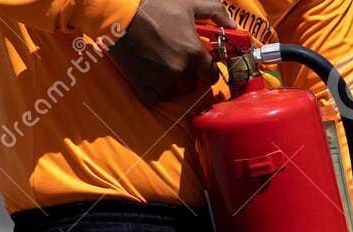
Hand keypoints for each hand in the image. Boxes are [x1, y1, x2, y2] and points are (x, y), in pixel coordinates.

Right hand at [110, 0, 236, 106]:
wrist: (119, 14)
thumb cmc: (154, 7)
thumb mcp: (188, 3)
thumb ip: (214, 11)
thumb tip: (233, 23)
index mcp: (194, 55)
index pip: (212, 76)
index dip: (207, 70)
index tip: (200, 63)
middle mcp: (181, 72)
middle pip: (193, 85)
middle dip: (189, 75)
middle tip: (177, 59)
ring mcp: (161, 82)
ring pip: (175, 93)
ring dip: (172, 84)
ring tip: (162, 66)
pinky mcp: (143, 87)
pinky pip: (154, 100)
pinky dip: (153, 93)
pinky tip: (150, 77)